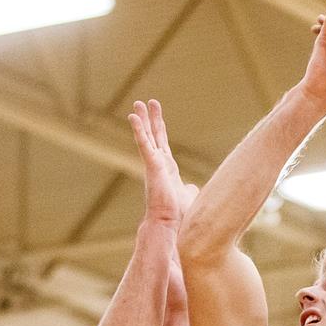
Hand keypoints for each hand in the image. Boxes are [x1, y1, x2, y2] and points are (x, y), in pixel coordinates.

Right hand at [127, 99, 181, 226]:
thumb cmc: (177, 215)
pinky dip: (138, 130)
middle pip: (154, 136)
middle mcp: (158, 164)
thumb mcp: (187, 197)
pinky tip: (133, 117)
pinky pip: (143, 144)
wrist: (168, 224)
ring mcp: (153, 164)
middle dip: (150, 119)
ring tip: (138, 103)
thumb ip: (189, 190)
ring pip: (146, 137)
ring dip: (142, 120)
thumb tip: (192, 188)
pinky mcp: (151, 165)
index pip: (162, 144)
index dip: (160, 129)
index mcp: (166, 168)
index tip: (158, 117)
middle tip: (146, 102)